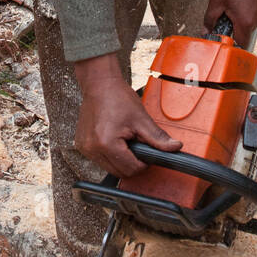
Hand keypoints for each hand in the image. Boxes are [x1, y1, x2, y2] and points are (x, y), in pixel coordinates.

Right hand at [73, 54, 180, 176]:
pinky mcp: (81, 146)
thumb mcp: (141, 119)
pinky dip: (109, 154)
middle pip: (120, 172)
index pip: (131, 169)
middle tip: (137, 144)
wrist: (99, 84)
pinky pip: (100, 160)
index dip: (143, 163)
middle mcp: (92, 149)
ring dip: (120, 160)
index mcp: (107, 144)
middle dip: (132, 162)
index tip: (146, 150)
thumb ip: (158, 138)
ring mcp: (85, 148)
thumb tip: (175, 147)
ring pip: (109, 168)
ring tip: (124, 140)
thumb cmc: (117, 97)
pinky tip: (113, 140)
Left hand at [203, 0, 256, 47]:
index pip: (240, 44)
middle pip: (244, 33)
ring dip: (240, 19)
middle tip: (223, 15)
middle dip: (233, 28)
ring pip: (250, 23)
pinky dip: (247, 11)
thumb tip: (206, 31)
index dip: (230, 43)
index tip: (221, 38)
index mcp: (245, 21)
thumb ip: (210, 19)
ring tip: (232, 3)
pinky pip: (255, 14)